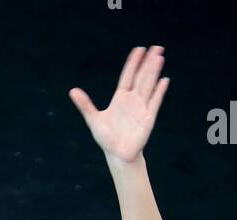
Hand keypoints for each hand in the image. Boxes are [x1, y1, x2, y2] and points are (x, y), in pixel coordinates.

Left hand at [69, 45, 168, 162]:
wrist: (118, 155)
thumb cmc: (106, 138)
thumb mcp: (93, 120)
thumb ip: (85, 105)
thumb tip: (72, 91)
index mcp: (120, 98)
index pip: (128, 76)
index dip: (133, 63)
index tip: (139, 49)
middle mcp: (132, 100)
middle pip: (141, 77)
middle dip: (148, 62)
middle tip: (156, 47)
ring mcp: (141, 108)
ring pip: (149, 85)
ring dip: (154, 72)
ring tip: (159, 57)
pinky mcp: (148, 118)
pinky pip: (154, 102)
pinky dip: (159, 92)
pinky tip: (164, 80)